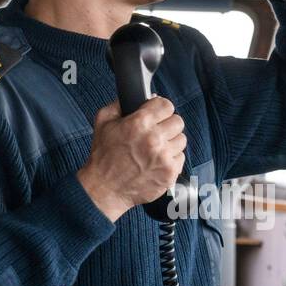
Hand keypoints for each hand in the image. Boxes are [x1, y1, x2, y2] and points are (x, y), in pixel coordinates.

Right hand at [78, 97, 185, 221]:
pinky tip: (157, 161)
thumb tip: (145, 96)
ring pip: (181, 139)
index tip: (158, 113)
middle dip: (167, 124)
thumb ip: (121, 104)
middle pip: (178, 121)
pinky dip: (171, 159)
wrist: (105, 189)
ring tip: (157, 148)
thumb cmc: (103, 157)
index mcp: (139, 123)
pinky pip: (180, 158)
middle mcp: (154, 139)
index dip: (161, 108)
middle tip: (157, 131)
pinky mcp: (169, 173)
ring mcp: (164, 157)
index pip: (166, 105)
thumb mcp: (103, 122)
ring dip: (171, 142)